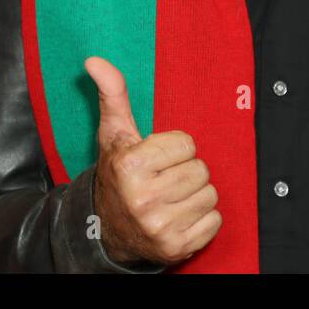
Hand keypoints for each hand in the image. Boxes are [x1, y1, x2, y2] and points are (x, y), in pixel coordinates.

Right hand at [84, 56, 222, 265]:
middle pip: (201, 169)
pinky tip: (179, 216)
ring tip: (171, 197)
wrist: (107, 230)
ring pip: (209, 195)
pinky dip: (203, 220)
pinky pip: (214, 221)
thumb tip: (94, 59)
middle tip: (164, 178)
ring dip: (195, 195)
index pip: (187, 144)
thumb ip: (113, 95)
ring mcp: (160, 227)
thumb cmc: (118, 174)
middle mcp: (144, 199)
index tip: (156, 158)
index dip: (174, 148)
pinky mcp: (177, 248)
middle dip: (186, 171)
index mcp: (130, 165)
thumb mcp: (115, 134)